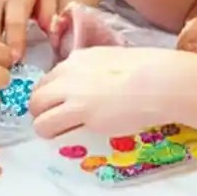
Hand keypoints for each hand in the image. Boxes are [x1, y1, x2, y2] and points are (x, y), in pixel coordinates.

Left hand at [29, 47, 185, 137]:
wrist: (158, 80)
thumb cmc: (148, 70)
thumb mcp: (114, 60)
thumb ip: (97, 70)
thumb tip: (95, 85)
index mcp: (79, 58)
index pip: (51, 77)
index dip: (54, 93)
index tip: (64, 103)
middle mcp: (69, 73)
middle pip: (37, 94)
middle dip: (42, 109)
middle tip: (56, 121)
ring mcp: (72, 94)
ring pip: (38, 112)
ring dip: (45, 124)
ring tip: (61, 133)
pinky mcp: (80, 114)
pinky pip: (50, 127)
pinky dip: (55, 135)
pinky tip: (70, 137)